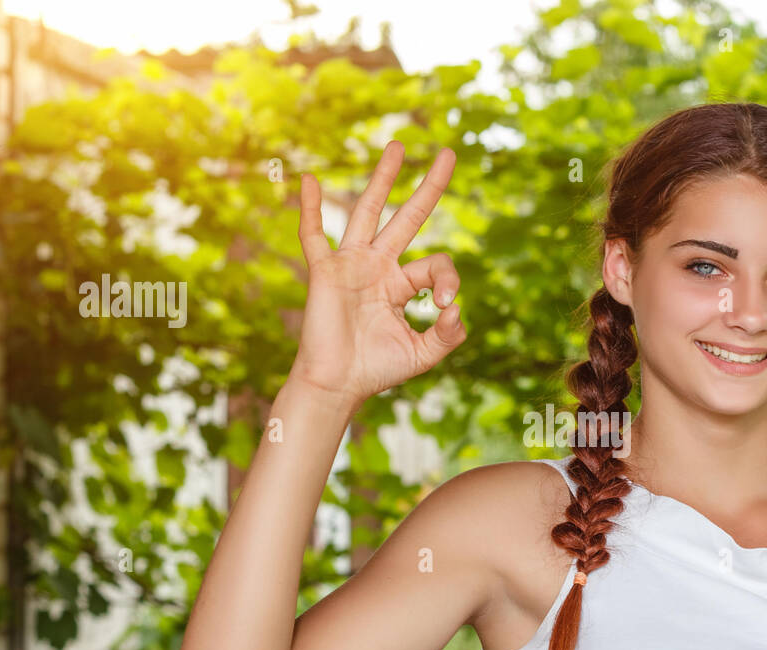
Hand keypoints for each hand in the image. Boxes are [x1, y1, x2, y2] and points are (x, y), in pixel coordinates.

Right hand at [289, 142, 465, 406]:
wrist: (337, 385)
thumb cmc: (376, 371)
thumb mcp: (423, 355)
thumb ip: (448, 335)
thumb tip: (458, 308)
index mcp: (401, 285)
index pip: (436, 263)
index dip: (448, 279)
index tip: (444, 305)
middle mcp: (378, 267)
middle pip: (408, 217)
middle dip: (428, 187)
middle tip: (447, 154)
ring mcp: (351, 265)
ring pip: (368, 212)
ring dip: (383, 179)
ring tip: (398, 146)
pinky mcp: (325, 272)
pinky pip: (314, 235)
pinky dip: (309, 208)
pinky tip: (308, 180)